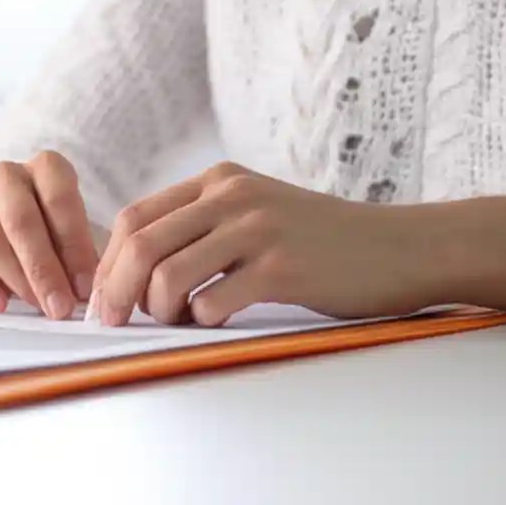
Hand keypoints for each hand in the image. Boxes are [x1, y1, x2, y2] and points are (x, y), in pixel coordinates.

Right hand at [0, 151, 98, 318]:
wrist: (11, 216)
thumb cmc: (55, 226)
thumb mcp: (75, 228)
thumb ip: (79, 253)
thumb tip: (85, 293)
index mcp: (45, 168)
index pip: (59, 199)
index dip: (74, 246)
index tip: (84, 287)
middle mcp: (6, 176)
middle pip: (21, 221)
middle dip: (43, 269)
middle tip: (60, 307)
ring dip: (16, 279)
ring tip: (36, 306)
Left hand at [93, 162, 437, 326]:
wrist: (404, 248)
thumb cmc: (322, 243)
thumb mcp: (256, 214)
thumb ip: (202, 228)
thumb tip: (133, 271)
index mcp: (219, 181)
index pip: (135, 218)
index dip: (107, 262)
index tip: (102, 300)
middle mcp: (233, 196)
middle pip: (141, 245)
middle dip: (115, 291)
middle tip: (111, 324)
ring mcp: (258, 229)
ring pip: (168, 275)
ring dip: (159, 310)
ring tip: (177, 322)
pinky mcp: (283, 267)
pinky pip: (213, 302)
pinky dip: (201, 322)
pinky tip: (219, 322)